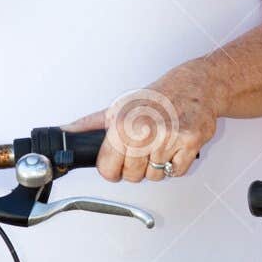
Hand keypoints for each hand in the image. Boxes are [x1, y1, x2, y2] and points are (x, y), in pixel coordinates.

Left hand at [79, 64, 222, 184]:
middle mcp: (145, 131)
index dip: (112, 168)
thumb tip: (66, 132)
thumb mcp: (119, 106)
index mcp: (123, 124)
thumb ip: (90, 124)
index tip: (118, 161)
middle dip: (136, 168)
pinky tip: (174, 146)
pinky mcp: (190, 143)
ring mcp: (169, 138)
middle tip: (143, 149)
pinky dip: (175, 165)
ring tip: (160, 145)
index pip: (108, 168)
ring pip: (155, 176)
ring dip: (157, 166)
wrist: (195, 85)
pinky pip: (176, 173)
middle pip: (132, 176)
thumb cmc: (157, 97)